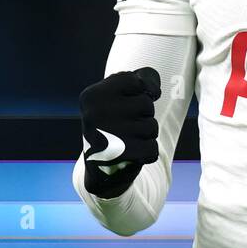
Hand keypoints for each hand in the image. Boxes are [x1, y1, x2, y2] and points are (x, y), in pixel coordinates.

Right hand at [79, 67, 160, 198]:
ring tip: (127, 139)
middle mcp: (95, 114)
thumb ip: (139, 80)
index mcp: (92, 95)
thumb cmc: (113, 123)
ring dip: (146, 134)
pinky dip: (147, 152)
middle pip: (147, 104)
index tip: (128, 102)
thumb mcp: (117, 96)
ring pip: (152, 126)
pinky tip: (131, 154)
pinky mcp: (120, 157)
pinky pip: (153, 148)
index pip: (137, 81)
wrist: (99, 168)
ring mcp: (107, 136)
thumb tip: (154, 89)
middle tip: (125, 125)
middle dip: (144, 115)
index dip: (141, 92)